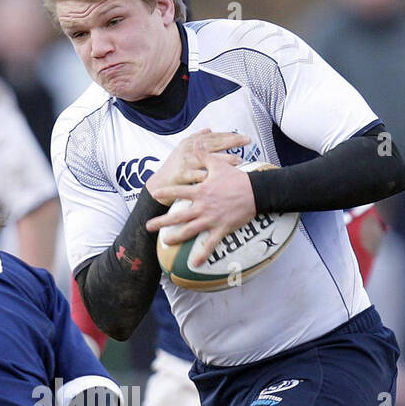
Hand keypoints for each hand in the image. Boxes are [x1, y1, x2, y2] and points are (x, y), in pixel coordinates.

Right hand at [143, 128, 248, 195]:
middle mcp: (188, 149)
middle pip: (214, 143)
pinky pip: (199, 176)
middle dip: (232, 142)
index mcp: (190, 142)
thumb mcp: (182, 150)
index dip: (229, 136)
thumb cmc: (173, 169)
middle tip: (247, 141)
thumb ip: (196, 138)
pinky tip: (223, 177)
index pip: (213, 137)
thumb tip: (209, 129)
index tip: (243, 137)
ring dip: (225, 159)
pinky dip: (211, 176)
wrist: (158, 186)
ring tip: (239, 160)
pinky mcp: (182, 175)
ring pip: (209, 159)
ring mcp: (185, 162)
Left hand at [146, 154, 259, 268]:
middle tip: (148, 226)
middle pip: (178, 216)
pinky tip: (194, 264)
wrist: (255, 191)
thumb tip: (197, 141)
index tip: (154, 194)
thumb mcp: (219, 164)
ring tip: (165, 243)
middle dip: (161, 222)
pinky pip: (210, 244)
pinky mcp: (221, 228)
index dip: (165, 192)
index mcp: (200, 191)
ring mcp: (211, 219)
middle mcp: (202, 206)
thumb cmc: (237, 178)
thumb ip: (204, 155)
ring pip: (189, 231)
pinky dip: (202, 254)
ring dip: (176, 238)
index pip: (178, 191)